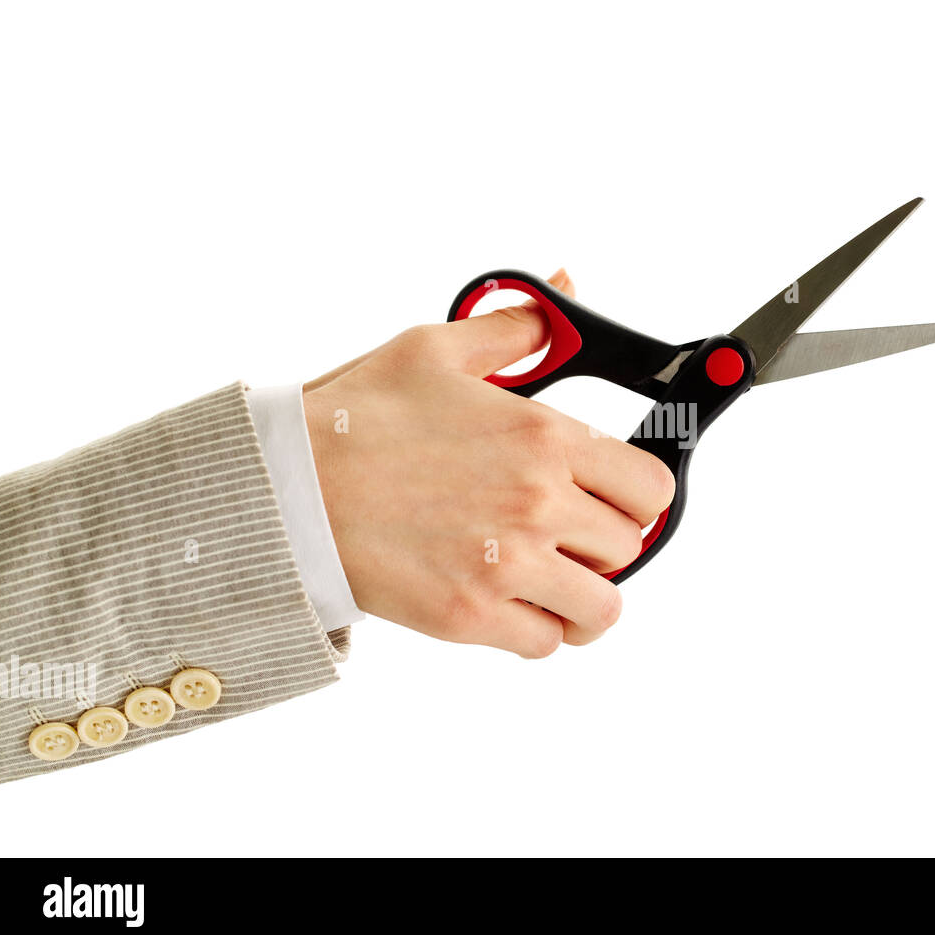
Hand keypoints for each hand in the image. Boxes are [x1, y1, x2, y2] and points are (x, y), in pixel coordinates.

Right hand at [302, 270, 674, 657]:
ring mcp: (506, 565)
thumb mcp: (437, 349)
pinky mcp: (469, 615)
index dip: (638, 497)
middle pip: (629, 548)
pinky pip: (545, 644)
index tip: (614, 501)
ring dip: (584, 600)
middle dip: (605, 545)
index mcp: (543, 436)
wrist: (285, 486)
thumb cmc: (358, 418)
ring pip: (601, 609)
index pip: (650, 486)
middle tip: (570, 539)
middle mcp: (537, 502)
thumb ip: (516, 327)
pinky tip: (512, 605)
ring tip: (554, 585)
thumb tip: (563, 290)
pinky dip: (536, 631)